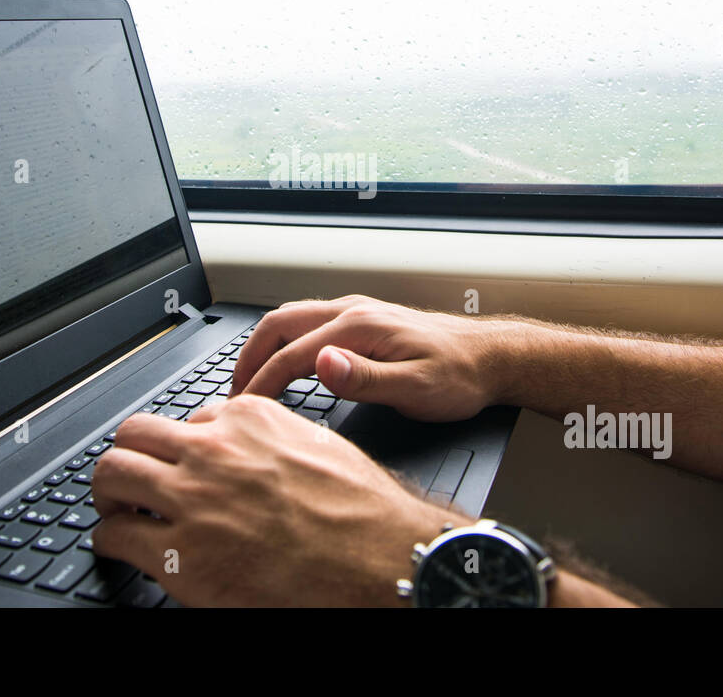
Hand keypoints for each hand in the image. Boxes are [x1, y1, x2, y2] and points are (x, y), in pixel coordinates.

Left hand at [90, 394, 469, 605]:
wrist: (378, 559)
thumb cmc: (359, 510)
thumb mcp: (314, 445)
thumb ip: (270, 437)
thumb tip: (243, 442)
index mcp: (248, 421)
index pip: (188, 420)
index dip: (181, 448)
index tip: (178, 463)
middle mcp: (213, 451)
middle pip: (134, 433)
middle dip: (128, 457)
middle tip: (128, 478)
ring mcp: (193, 499)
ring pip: (112, 474)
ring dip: (108, 492)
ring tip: (114, 508)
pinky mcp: (180, 553)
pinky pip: (116, 533)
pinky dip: (111, 539)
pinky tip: (121, 545)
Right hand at [230, 295, 512, 421]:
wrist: (491, 357)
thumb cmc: (459, 376)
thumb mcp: (415, 387)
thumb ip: (364, 377)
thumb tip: (321, 363)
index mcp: (357, 326)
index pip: (290, 354)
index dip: (261, 384)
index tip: (243, 411)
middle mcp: (352, 311)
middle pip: (279, 324)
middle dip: (248, 358)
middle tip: (231, 394)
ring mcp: (357, 313)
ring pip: (291, 319)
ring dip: (263, 347)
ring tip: (249, 381)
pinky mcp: (363, 321)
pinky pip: (308, 324)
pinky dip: (283, 343)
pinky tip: (285, 365)